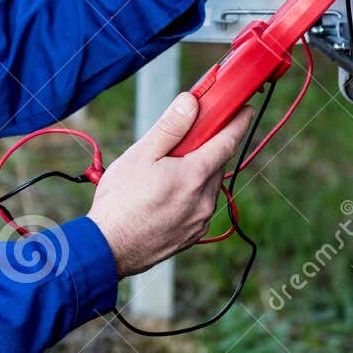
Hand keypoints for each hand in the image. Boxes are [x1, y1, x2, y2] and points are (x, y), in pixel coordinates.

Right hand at [86, 93, 254, 277]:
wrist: (108, 249)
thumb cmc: (120, 201)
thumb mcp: (141, 155)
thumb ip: (170, 127)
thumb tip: (191, 102)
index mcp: (195, 175)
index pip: (228, 140)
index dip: (239, 121)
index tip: (245, 108)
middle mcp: (205, 199)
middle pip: (216, 162)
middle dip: (206, 146)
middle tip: (185, 137)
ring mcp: (201, 220)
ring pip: (208, 184)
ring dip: (196, 171)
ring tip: (163, 172)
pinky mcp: (194, 235)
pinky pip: (199, 205)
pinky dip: (190, 193)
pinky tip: (164, 194)